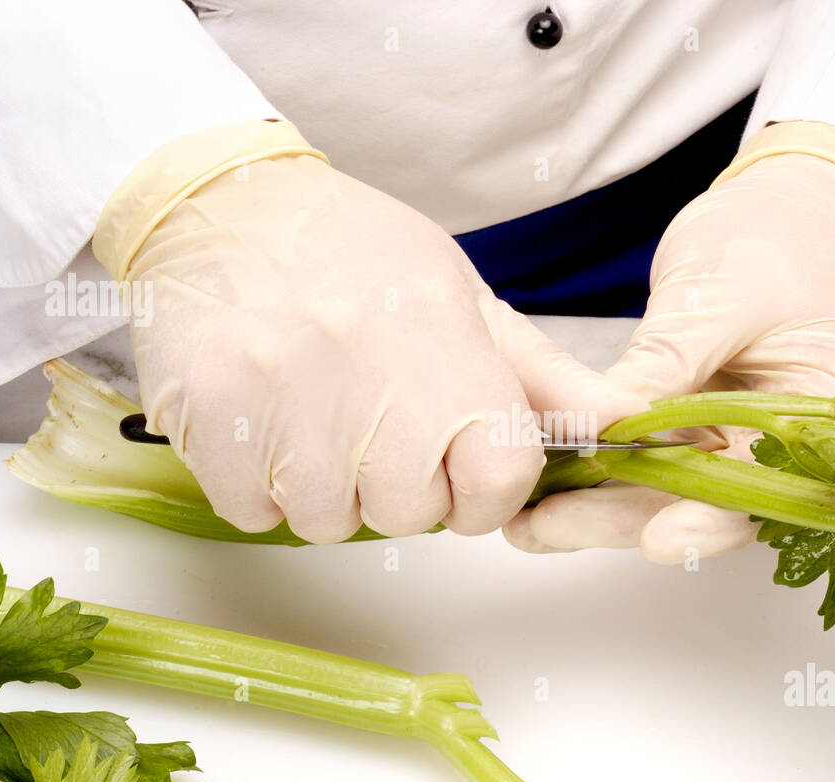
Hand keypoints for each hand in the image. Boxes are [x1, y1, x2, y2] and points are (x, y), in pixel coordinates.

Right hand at [127, 155, 641, 541]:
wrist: (224, 205)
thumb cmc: (354, 253)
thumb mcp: (461, 298)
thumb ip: (541, 377)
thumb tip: (624, 420)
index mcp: (447, 352)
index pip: (498, 483)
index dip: (482, 491)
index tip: (458, 468)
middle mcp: (369, 383)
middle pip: (409, 516)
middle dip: (397, 486)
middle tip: (370, 421)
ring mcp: (284, 406)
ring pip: (328, 522)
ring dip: (326, 487)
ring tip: (313, 409)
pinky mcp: (210, 423)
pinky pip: (255, 513)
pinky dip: (262, 483)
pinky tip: (266, 417)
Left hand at [504, 152, 834, 561]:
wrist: (790, 204)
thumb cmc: (777, 233)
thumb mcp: (717, 293)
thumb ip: (667, 363)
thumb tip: (608, 428)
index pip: (772, 487)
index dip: (712, 521)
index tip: (653, 538)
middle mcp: (800, 445)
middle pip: (716, 507)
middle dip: (630, 521)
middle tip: (550, 526)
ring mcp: (751, 439)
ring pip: (679, 495)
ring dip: (607, 508)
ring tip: (533, 519)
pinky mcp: (710, 429)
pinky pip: (661, 464)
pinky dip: (608, 474)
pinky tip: (551, 485)